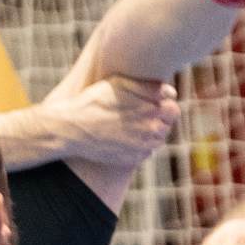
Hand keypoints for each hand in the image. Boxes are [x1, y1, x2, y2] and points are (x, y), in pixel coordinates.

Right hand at [50, 74, 177, 167]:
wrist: (72, 129)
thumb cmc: (93, 102)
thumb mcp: (119, 84)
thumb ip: (149, 86)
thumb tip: (171, 93)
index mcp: (152, 110)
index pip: (173, 108)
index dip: (164, 103)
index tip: (152, 101)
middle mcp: (151, 130)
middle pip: (167, 124)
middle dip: (159, 117)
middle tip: (139, 112)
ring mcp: (144, 147)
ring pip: (158, 139)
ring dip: (151, 131)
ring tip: (131, 123)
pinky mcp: (134, 159)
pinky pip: (147, 151)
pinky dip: (141, 144)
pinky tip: (125, 136)